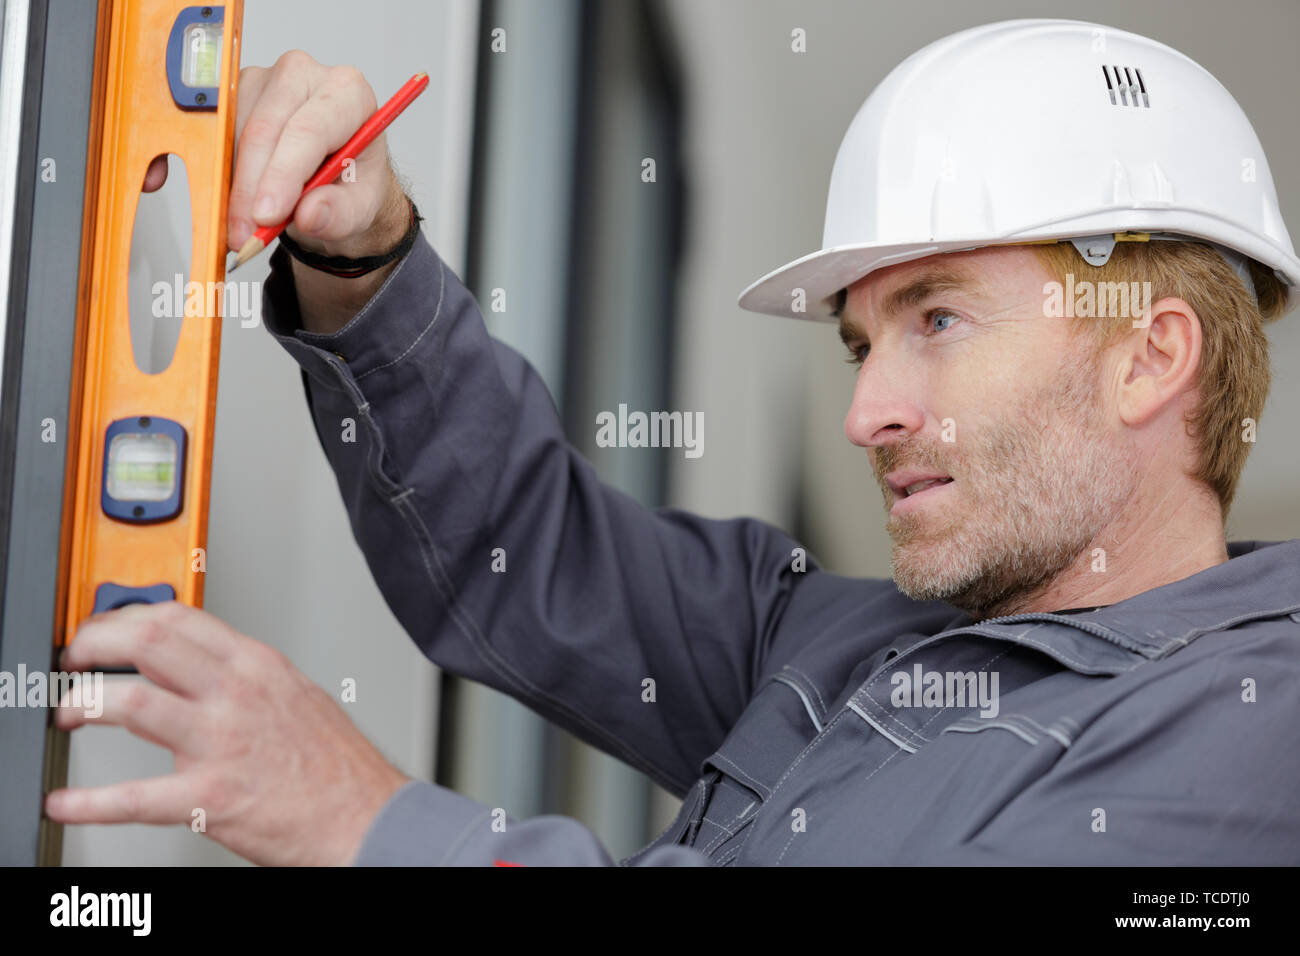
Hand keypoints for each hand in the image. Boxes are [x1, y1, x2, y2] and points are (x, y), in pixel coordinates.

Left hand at [45, 602, 410, 865]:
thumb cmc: (339, 767)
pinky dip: (89, 804)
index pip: (180, 617)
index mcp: (258, 666)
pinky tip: (67, 804)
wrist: (367, 818)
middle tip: (75, 659)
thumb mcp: (296, 696)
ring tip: (67, 715)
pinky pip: (134, 798)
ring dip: (82, 706)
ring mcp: (222, 742)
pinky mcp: (210, 797)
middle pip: (148, 643)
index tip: (106, 631)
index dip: (127, 618)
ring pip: (130, 703)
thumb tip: (201, 668)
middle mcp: (237, 694)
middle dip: (94, 645)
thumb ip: (246, 678)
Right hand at [141, 49, 408, 260]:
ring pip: (232, 132)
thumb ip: (340, 214)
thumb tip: (309, 215)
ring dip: (229, 185)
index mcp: (348, 93)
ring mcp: (263, 80)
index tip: (267, 216)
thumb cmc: (351, 184)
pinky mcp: (233, 93)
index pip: (309, 130)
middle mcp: (304, 75)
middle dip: (250, 188)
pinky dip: (209, 169)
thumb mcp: (360, 209)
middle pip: (265, 129)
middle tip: (245, 236)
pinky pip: (211, 131)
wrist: (335, 179)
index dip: (283, 175)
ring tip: (240, 227)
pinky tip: (212, 197)